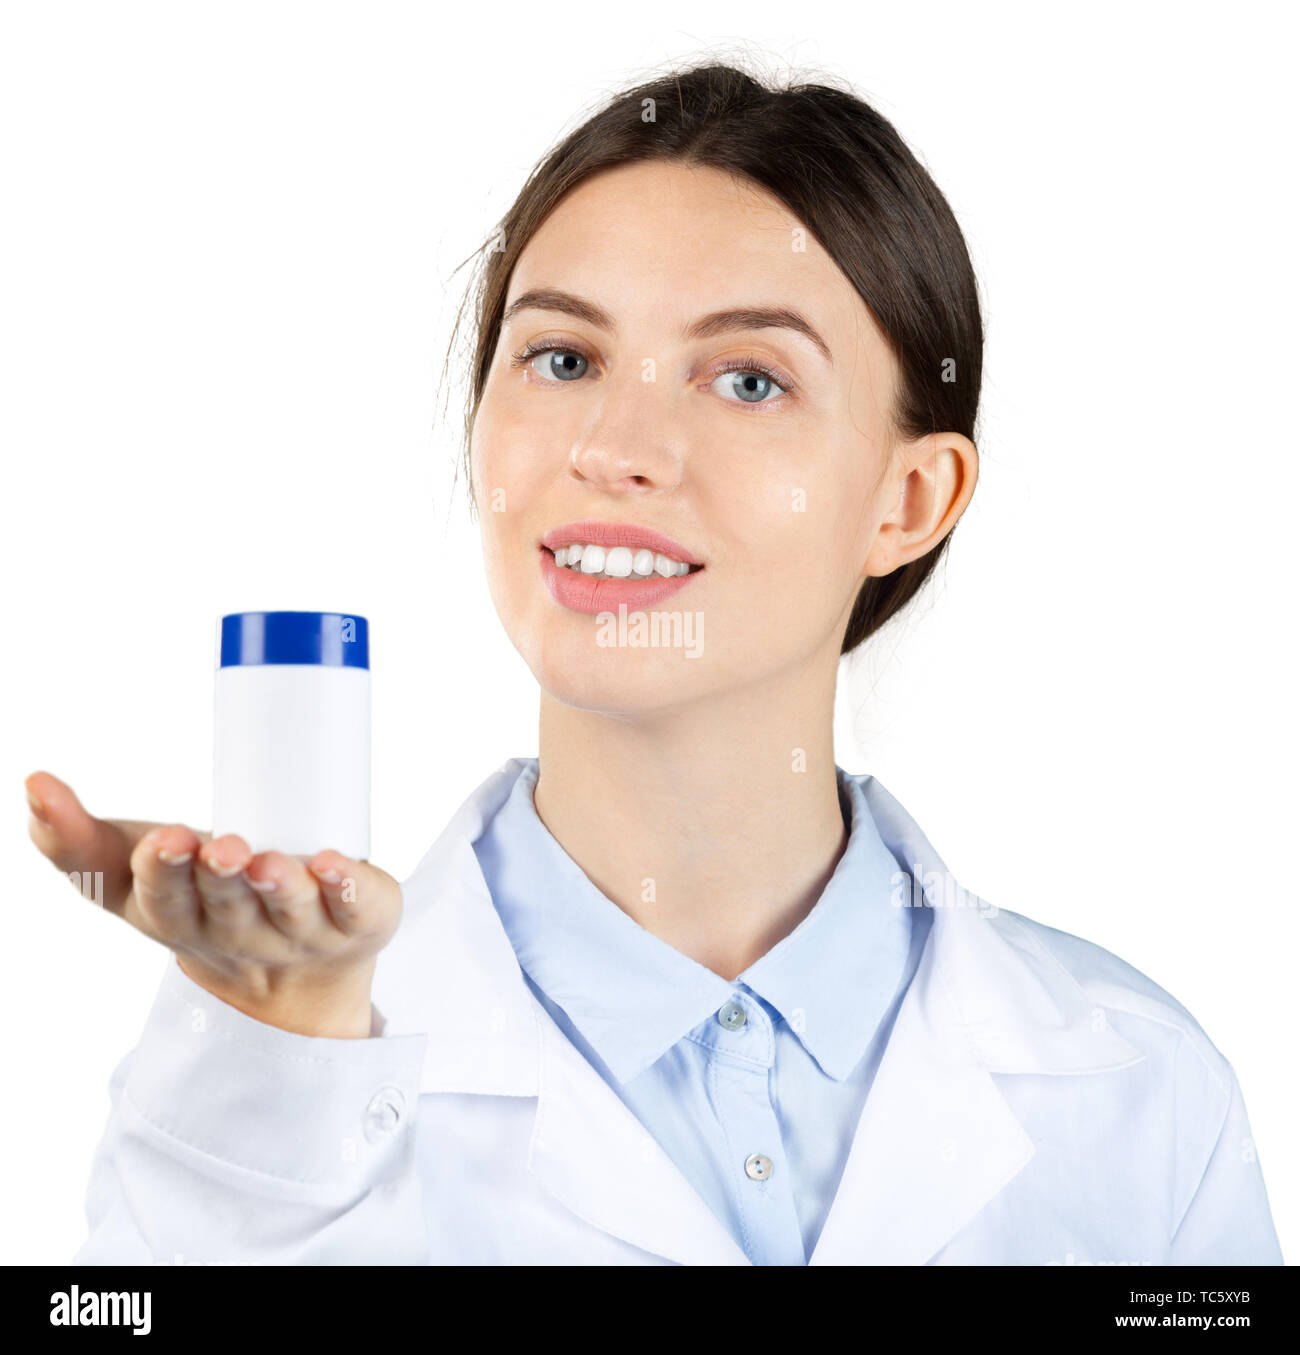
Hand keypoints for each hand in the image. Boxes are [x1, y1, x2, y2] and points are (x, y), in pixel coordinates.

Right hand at [25, 771, 400, 1037]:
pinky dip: (347, 887)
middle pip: (227, 906)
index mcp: (181, 918)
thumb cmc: (202, 900)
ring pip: (291, 910)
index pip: (163, 900)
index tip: (167, 837)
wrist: (296, 973)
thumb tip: (32, 781)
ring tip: (270, 860)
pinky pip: (356, 908)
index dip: (164, 870)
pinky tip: (339, 865)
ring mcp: (303, 933)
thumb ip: (76, 841)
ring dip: (280, 885)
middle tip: (220, 846)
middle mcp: (242, 932)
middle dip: (220, 877)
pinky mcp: (359, 922)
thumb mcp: (131, 874)